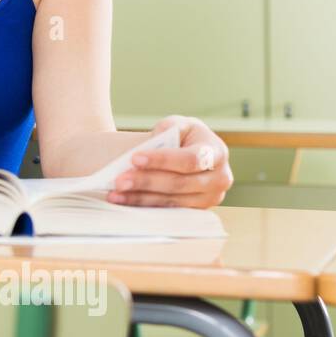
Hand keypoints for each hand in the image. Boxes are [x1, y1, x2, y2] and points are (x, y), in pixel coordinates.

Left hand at [108, 114, 232, 208]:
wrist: (188, 152)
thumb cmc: (183, 137)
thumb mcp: (179, 125)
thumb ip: (168, 128)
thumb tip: (154, 142)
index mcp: (217, 152)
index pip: (190, 159)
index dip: (163, 160)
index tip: (135, 158)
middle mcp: (219, 178)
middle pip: (179, 183)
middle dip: (146, 181)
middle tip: (119, 180)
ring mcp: (210, 198)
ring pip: (172, 200)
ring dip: (141, 197)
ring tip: (116, 191)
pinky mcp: (196, 211)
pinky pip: (168, 210)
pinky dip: (143, 205)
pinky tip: (123, 200)